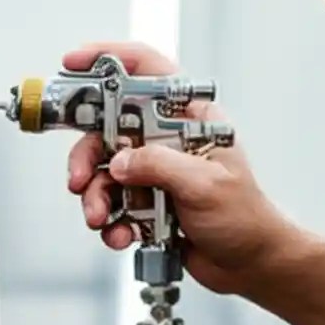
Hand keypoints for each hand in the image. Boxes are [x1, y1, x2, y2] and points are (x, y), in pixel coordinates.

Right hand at [63, 42, 294, 296]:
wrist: (250, 265)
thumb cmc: (245, 218)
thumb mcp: (204, 184)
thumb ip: (158, 165)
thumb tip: (119, 162)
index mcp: (189, 118)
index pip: (147, 71)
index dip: (108, 59)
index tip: (74, 64)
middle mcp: (167, 138)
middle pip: (110, 127)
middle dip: (88, 156)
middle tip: (80, 180)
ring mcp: (154, 168)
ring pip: (105, 169)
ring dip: (96, 196)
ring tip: (101, 218)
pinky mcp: (145, 198)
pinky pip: (112, 201)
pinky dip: (109, 219)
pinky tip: (120, 234)